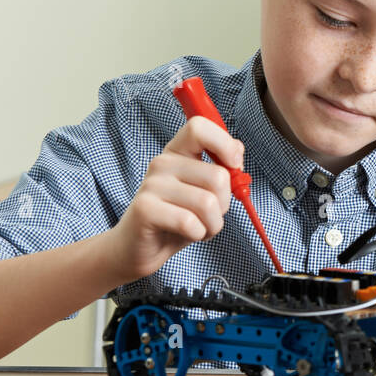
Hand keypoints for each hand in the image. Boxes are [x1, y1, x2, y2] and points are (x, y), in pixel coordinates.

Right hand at [103, 116, 244, 280]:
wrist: (138, 248)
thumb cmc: (176, 218)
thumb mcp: (203, 191)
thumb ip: (220, 168)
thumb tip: (237, 151)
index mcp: (177, 152)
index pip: (199, 127)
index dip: (224, 144)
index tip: (234, 166)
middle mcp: (163, 163)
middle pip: (218, 176)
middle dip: (224, 204)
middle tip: (210, 214)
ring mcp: (151, 184)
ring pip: (208, 203)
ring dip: (213, 224)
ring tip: (199, 227)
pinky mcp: (145, 209)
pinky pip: (190, 222)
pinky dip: (198, 234)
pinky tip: (188, 234)